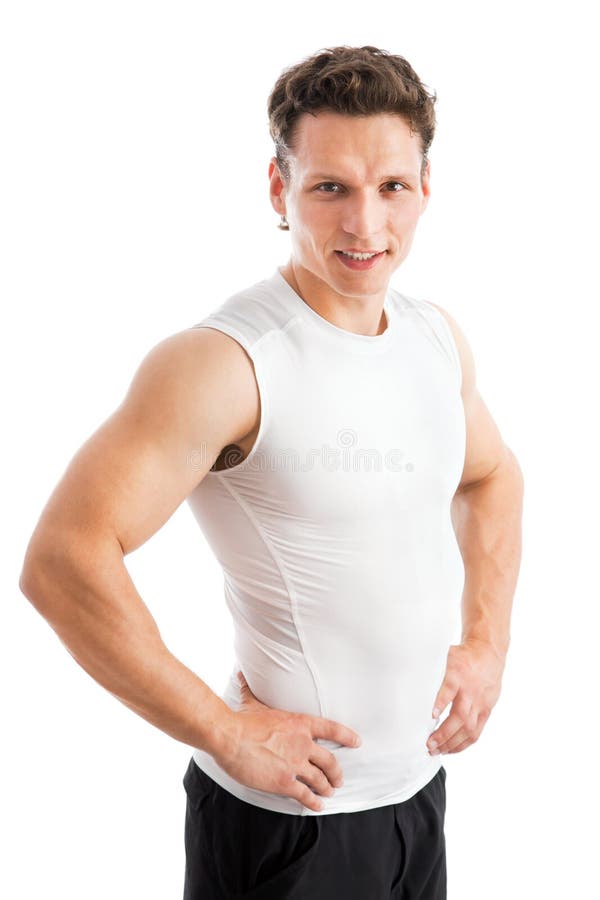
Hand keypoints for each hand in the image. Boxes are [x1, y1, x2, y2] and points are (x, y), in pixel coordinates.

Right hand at [215, 670, 361, 812]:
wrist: (229, 737)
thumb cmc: (240, 720)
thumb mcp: (251, 702)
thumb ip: (251, 690)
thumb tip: (240, 675)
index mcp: (300, 723)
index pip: (332, 729)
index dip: (347, 736)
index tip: (357, 742)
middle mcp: (303, 743)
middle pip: (330, 761)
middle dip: (336, 773)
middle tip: (338, 780)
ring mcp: (295, 763)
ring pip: (320, 780)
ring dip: (326, 788)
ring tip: (328, 793)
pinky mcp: (284, 782)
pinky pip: (305, 795)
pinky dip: (313, 802)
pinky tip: (316, 806)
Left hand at [427, 639, 505, 755]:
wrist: (489, 653)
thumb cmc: (463, 656)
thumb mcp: (446, 655)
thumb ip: (432, 667)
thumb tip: (407, 674)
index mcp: (458, 673)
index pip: (450, 688)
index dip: (441, 702)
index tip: (431, 714)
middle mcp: (471, 690)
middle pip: (460, 715)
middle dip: (444, 733)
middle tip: (428, 744)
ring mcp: (480, 703)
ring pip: (469, 728)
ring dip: (452, 743)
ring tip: (436, 751)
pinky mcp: (486, 710)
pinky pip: (476, 732)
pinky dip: (463, 744)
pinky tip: (450, 750)